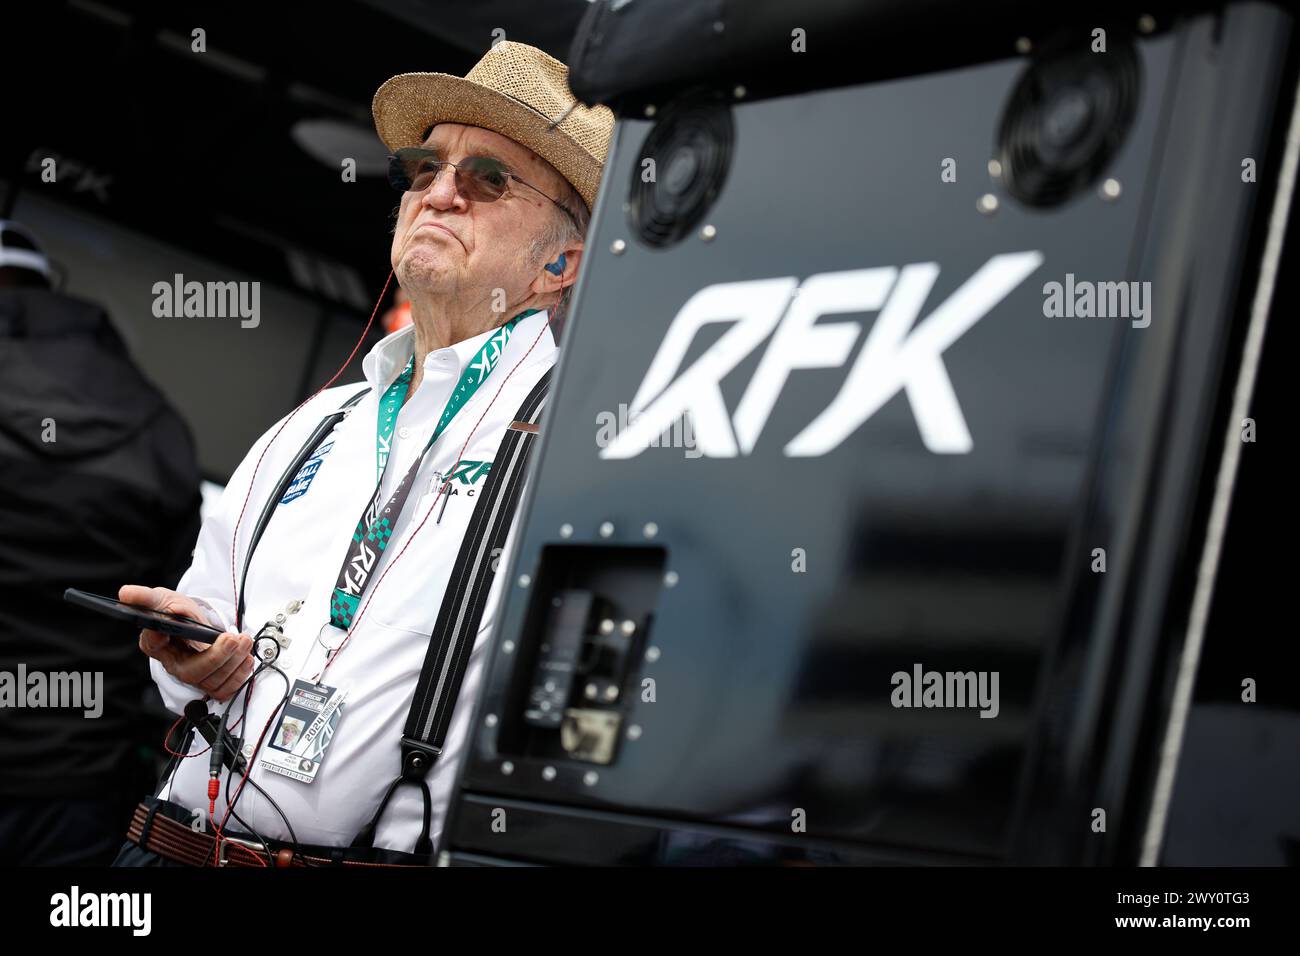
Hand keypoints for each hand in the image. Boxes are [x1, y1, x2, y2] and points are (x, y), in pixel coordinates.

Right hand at [120, 584, 255, 702]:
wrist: (196, 622)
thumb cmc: (177, 614)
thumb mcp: (163, 599)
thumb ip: (146, 596)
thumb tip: (126, 593)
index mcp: (156, 644)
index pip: (153, 644)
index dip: (159, 638)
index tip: (166, 628)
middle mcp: (175, 664)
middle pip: (193, 672)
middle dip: (217, 656)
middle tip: (232, 638)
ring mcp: (194, 675)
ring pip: (213, 681)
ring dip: (234, 662)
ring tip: (244, 641)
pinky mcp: (211, 682)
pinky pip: (226, 689)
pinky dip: (239, 674)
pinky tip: (246, 657)